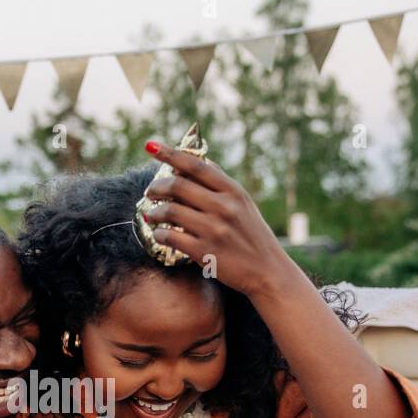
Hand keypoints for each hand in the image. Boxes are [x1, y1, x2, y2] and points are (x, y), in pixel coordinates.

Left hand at [142, 141, 287, 297]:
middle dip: (156, 187)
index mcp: (233, 191)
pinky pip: (170, 237)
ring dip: (154, 212)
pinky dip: (160, 234)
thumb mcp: (244, 204)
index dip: (170, 153)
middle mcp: (224, 207)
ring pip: (170, 211)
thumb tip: (201, 160)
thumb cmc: (253, 236)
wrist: (268, 272)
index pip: (195, 165)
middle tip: (149, 192)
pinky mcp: (204, 252)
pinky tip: (160, 234)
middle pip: (177, 186)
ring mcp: (214, 229)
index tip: (150, 145)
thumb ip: (222, 184)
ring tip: (152, 215)